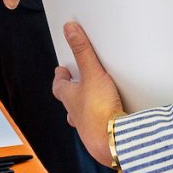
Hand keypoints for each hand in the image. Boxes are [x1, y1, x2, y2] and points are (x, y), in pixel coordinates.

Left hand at [51, 22, 124, 169]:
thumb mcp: (92, 74)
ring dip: (86, 109)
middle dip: (73, 92)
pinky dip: (102, 121)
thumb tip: (70, 30)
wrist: (112, 141)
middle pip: (69, 102)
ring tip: (95, 102)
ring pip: (82, 116)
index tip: (61, 70)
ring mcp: (87, 128)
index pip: (59, 86)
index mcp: (70, 98)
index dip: (60, 77)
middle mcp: (76, 114)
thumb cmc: (98, 111)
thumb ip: (83, 52)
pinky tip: (111, 119)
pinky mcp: (102, 137)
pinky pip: (99, 126)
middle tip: (77, 84)